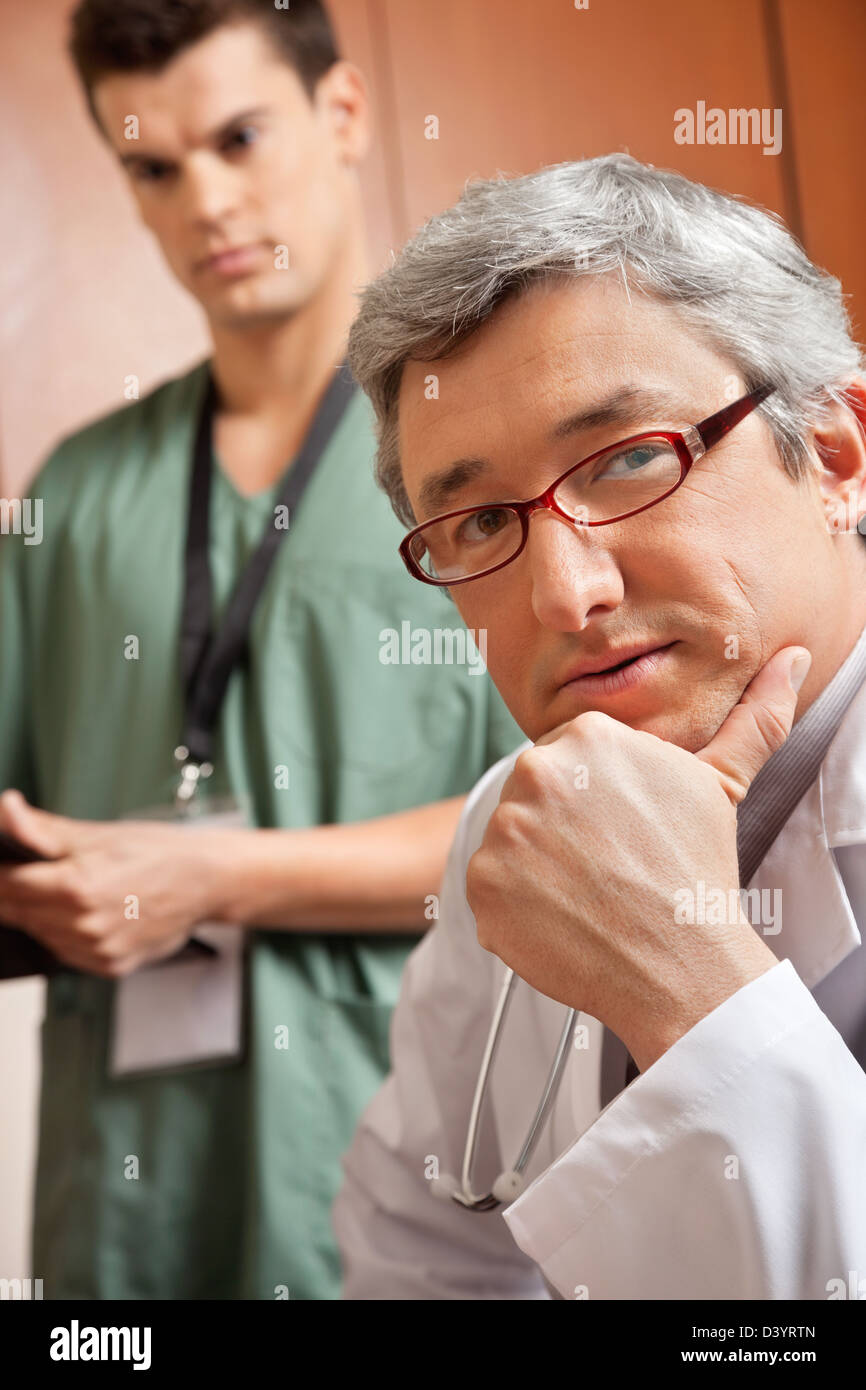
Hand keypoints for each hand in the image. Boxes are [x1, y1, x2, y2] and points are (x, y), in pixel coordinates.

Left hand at [0, 792, 222, 976]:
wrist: (207, 882)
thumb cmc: (159, 853)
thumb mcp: (98, 833)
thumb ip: (42, 828)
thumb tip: (6, 810)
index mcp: (75, 887)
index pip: (2, 886)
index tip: (3, 862)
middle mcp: (82, 926)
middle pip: (15, 913)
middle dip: (15, 892)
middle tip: (39, 872)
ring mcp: (95, 951)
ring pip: (38, 934)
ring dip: (40, 914)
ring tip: (72, 890)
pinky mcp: (108, 966)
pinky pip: (65, 952)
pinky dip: (65, 933)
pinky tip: (86, 913)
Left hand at [465, 646, 811, 1071]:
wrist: (681, 963)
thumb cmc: (696, 873)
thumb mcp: (722, 784)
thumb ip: (750, 718)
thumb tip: (791, 660)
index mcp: (586, 736)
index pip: (568, 758)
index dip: (592, 799)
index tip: (616, 830)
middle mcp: (536, 772)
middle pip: (534, 796)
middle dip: (560, 827)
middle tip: (603, 864)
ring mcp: (504, 828)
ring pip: (510, 840)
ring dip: (536, 865)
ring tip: (585, 891)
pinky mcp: (482, 883)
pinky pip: (489, 888)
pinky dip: (515, 907)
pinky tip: (559, 917)